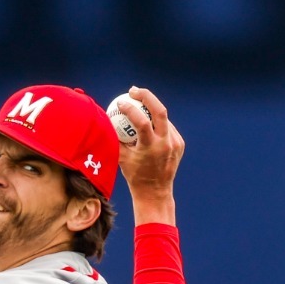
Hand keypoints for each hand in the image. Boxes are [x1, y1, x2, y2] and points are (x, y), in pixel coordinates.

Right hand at [115, 86, 182, 225]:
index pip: (142, 121)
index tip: (119, 102)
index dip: (130, 108)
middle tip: (133, 91)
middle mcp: (166, 144)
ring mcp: (175, 144)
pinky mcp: (180, 144)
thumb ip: (115, 138)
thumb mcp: (121, 158)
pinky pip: (168, 127)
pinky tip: (148, 121)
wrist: (155, 193)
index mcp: (151, 148)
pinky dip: (158, 122)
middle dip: (146, 96)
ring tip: (139, 104)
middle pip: (160, 110)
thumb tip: (105, 118)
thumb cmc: (134, 175)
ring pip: (164, 118)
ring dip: (151, 109)